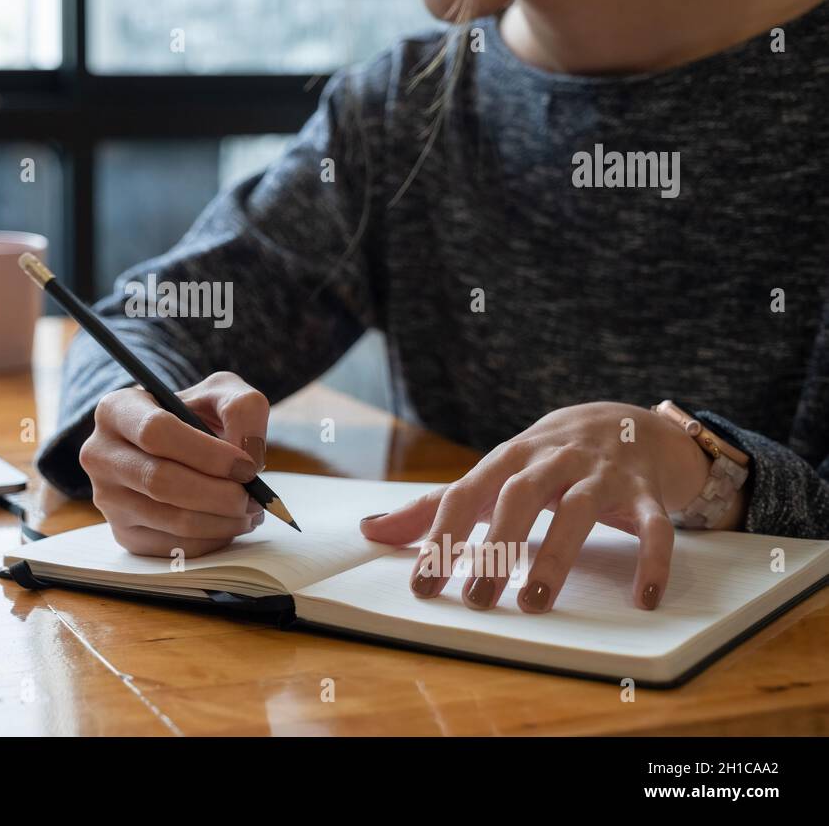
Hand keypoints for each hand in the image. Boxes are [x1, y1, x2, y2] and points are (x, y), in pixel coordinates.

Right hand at [79, 372, 268, 556]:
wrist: (175, 445)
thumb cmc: (197, 416)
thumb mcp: (221, 393)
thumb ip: (243, 409)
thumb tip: (250, 456)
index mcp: (116, 410)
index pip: (155, 433)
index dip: (206, 453)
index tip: (247, 466)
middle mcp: (100, 455)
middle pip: (160, 482)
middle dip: (219, 494)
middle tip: (255, 496)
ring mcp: (107, 499)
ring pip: (171, 519)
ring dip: (223, 520)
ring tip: (251, 509)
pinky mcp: (124, 534)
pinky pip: (175, 547)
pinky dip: (213, 539)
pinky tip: (230, 521)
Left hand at [360, 402, 712, 612]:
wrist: (624, 419)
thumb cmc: (543, 459)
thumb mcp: (490, 476)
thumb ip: (434, 506)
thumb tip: (369, 530)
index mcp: (507, 460)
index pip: (465, 495)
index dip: (442, 538)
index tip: (423, 587)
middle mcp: (551, 462)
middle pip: (518, 499)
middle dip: (496, 548)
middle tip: (478, 600)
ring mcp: (599, 475)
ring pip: (578, 511)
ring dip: (556, 557)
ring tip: (535, 602)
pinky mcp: (644, 492)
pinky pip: (653, 525)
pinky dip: (651, 559)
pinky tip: (642, 597)